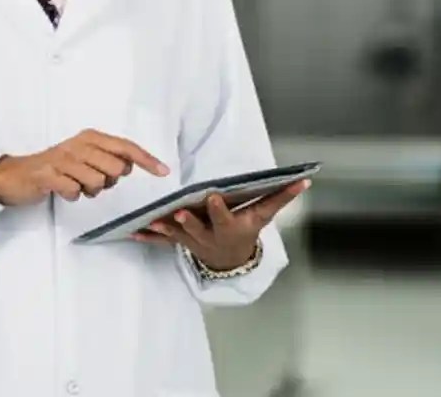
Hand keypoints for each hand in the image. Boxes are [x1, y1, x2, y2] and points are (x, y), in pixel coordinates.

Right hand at [0, 129, 169, 206]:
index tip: (164, 171)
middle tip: (89, 180)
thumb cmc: (57, 168)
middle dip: (107, 182)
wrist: (17, 175)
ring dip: (89, 190)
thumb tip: (128, 165)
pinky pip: (75, 192)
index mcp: (90, 138)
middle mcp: (79, 144)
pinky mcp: (49, 174)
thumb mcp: (85, 158)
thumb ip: (108, 159)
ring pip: (97, 182)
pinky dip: (73, 196)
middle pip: (115, 169)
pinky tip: (63, 190)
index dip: (147, 159)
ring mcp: (63, 158)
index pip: (126, 147)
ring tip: (75, 184)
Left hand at [133, 180, 310, 270]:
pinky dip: (149, 236)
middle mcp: (210, 237)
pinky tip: (134, 231)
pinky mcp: (180, 242)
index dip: (218, 208)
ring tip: (152, 220)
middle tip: (179, 211)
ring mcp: (193, 242)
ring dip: (165, 229)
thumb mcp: (264, 216)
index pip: (224, 217)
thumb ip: (282, 197)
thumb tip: (305, 180)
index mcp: (231, 228)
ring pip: (177, 235)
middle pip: (198, 229)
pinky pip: (163, 241)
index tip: (213, 195)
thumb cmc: (247, 230)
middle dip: (189, 221)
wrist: (231, 260)